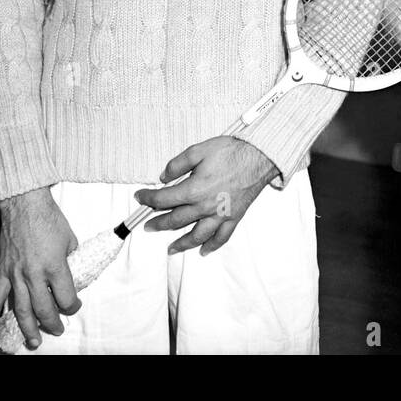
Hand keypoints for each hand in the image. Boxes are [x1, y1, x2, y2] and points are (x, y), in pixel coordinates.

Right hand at [0, 186, 80, 350]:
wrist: (25, 204)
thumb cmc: (48, 218)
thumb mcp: (70, 239)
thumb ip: (70, 260)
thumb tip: (71, 274)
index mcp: (55, 266)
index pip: (66, 297)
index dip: (73, 306)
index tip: (74, 306)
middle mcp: (34, 274)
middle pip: (44, 309)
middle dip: (52, 323)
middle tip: (57, 330)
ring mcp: (16, 273)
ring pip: (21, 309)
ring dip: (27, 328)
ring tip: (33, 342)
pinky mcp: (3, 270)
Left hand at [135, 137, 277, 254]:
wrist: (259, 157)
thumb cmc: (232, 152)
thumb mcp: (199, 149)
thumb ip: (178, 164)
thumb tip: (164, 176)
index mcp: (194, 189)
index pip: (163, 199)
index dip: (148, 198)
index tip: (141, 197)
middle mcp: (205, 206)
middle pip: (175, 220)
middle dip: (158, 224)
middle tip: (147, 226)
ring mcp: (220, 215)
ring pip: (196, 235)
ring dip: (181, 244)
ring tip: (170, 248)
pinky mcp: (233, 217)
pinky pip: (221, 238)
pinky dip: (211, 246)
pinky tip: (203, 251)